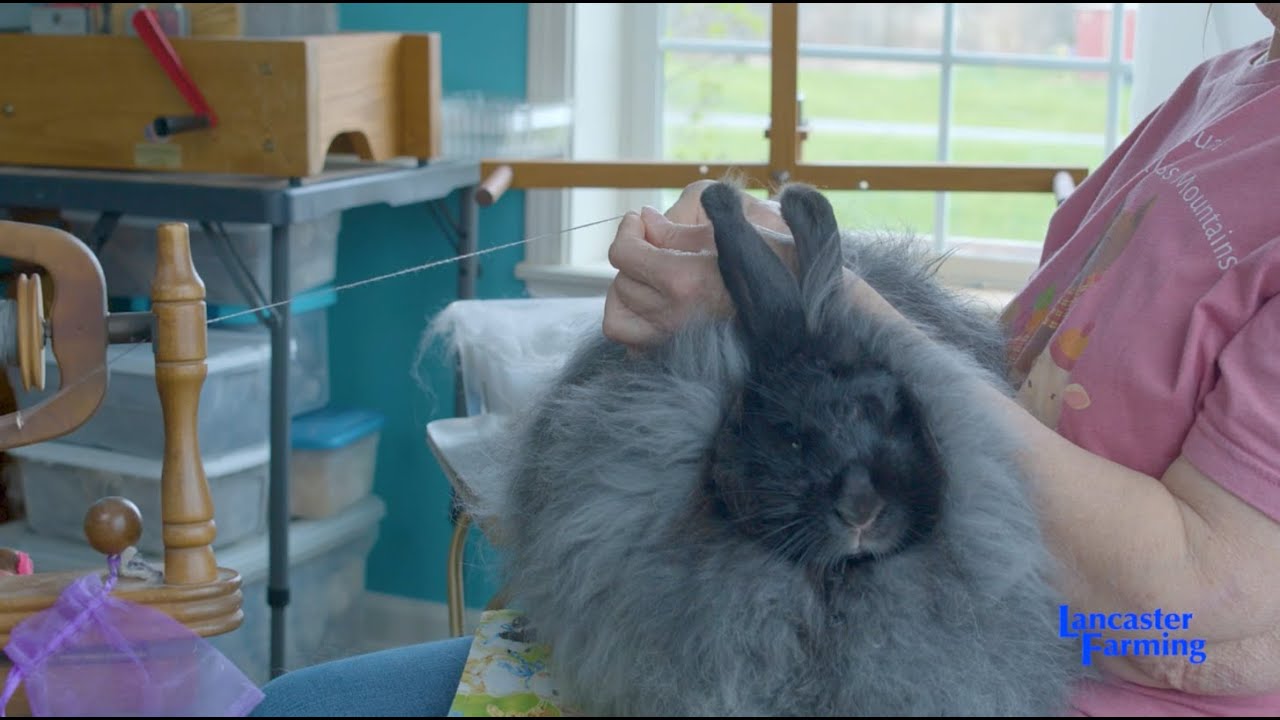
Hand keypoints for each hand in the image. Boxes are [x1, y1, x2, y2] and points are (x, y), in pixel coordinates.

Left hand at [603, 180, 796, 347]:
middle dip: (632, 257)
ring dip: (626, 294)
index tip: (641, 222)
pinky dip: (636, 328)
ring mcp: (674, 343)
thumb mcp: (734, 236)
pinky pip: (634, 348)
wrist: (810, 318)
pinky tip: (655, 310)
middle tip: (652, 245)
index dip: (628, 230)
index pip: (624, 253)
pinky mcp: (679, 360)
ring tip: (647, 278)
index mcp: (684, 280)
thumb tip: (646, 220)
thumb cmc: (782, 270)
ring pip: (618, 318)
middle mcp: (673, 316)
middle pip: (621, 281)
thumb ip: (679, 231)